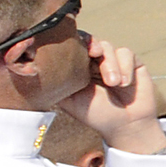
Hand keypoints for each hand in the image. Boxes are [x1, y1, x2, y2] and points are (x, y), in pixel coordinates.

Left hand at [59, 35, 165, 153]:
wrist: (125, 126)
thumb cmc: (96, 114)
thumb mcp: (68, 99)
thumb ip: (55, 82)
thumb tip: (33, 68)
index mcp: (77, 67)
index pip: (72, 45)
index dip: (73, 41)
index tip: (75, 51)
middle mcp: (95, 61)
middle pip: (90, 40)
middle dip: (92, 44)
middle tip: (95, 54)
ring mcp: (114, 61)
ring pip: (108, 47)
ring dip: (110, 64)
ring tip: (113, 84)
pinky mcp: (133, 62)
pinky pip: (126, 53)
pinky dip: (125, 67)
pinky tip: (124, 84)